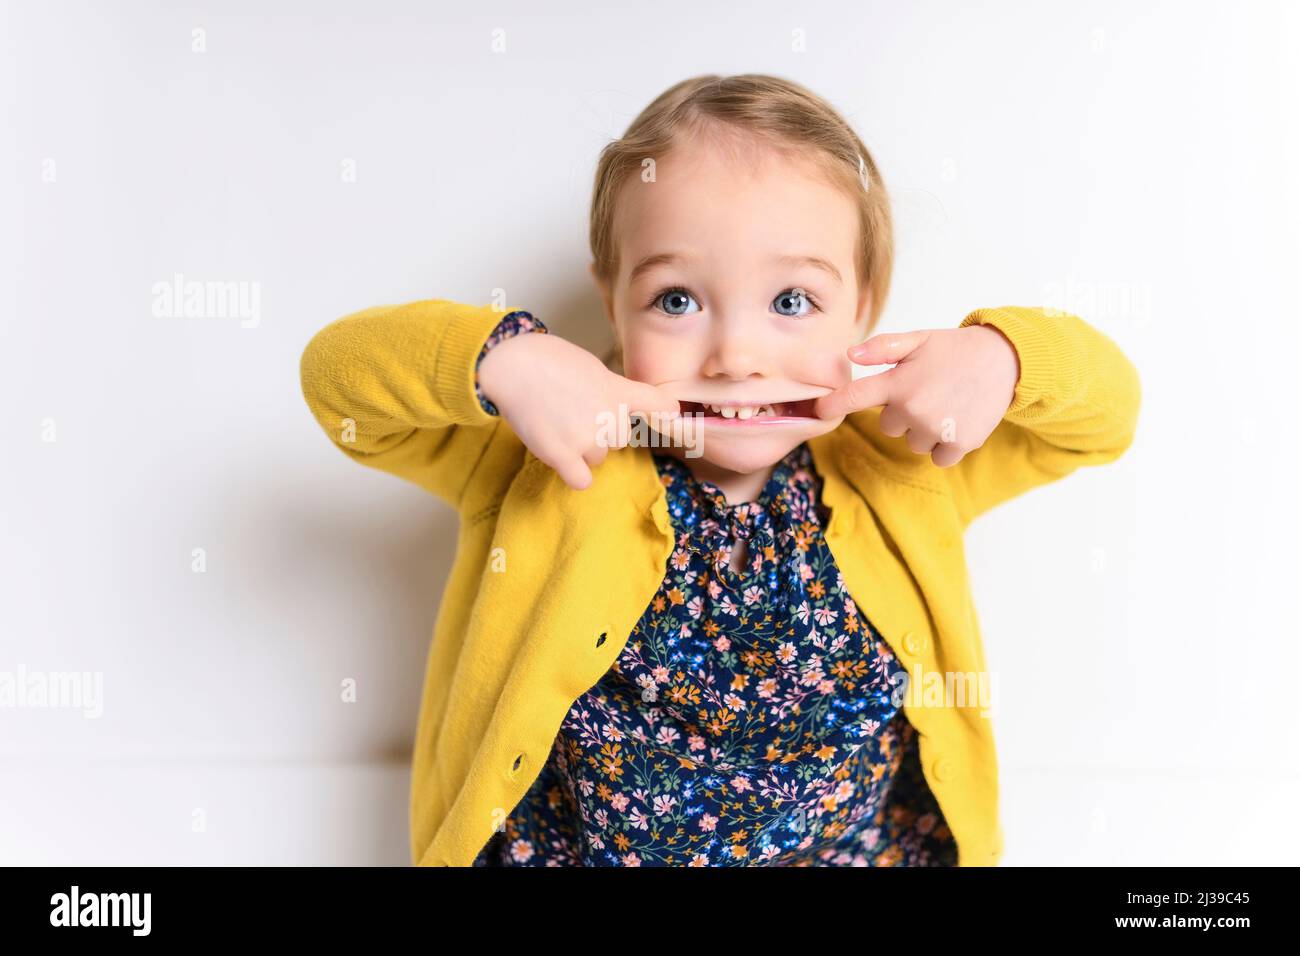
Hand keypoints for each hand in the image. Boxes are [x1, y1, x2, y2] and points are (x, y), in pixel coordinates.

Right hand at [478, 332, 680, 489]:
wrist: (511, 366)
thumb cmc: (547, 360)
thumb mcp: (591, 367)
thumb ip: (612, 391)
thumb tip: (620, 411)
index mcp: (618, 391)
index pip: (659, 404)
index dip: (666, 410)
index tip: (670, 413)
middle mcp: (609, 418)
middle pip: (620, 438)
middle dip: (603, 430)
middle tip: (576, 412)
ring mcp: (586, 440)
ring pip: (598, 457)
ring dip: (584, 448)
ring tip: (559, 425)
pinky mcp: (562, 457)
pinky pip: (581, 480)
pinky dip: (574, 472)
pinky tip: (563, 458)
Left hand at [814, 324, 1019, 466]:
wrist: (1005, 360)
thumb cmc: (954, 350)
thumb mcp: (918, 340)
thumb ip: (883, 347)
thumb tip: (850, 354)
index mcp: (898, 382)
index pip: (856, 396)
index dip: (834, 405)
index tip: (817, 411)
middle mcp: (913, 408)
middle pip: (889, 425)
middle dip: (903, 412)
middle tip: (927, 391)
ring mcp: (935, 428)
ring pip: (913, 442)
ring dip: (925, 429)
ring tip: (946, 403)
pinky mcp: (958, 443)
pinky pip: (937, 456)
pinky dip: (945, 444)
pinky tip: (957, 420)